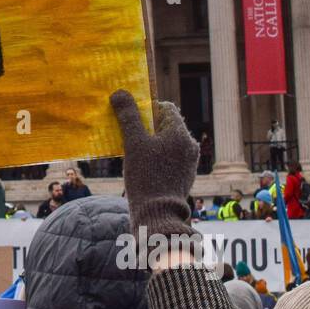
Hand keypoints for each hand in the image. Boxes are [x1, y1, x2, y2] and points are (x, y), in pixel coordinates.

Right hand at [110, 90, 198, 244]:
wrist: (158, 215)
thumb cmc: (146, 177)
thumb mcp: (133, 143)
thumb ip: (128, 116)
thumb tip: (119, 92)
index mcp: (181, 133)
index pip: (166, 108)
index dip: (147, 109)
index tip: (131, 119)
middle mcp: (190, 146)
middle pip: (166, 126)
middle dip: (147, 128)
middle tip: (129, 136)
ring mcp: (189, 162)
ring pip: (168, 143)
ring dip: (151, 144)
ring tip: (134, 155)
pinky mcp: (185, 177)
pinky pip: (171, 159)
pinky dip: (158, 159)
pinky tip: (144, 170)